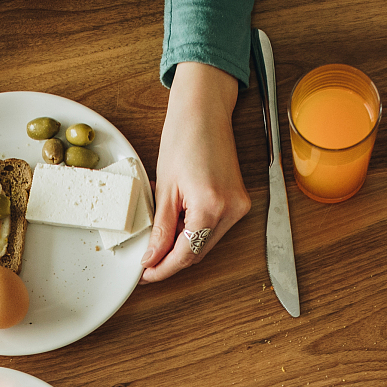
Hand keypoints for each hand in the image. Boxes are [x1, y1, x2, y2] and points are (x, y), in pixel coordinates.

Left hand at [141, 63, 251, 284]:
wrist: (205, 111)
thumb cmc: (184, 138)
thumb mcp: (165, 188)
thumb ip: (161, 229)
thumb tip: (152, 258)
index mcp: (211, 207)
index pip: (185, 255)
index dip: (163, 269)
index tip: (146, 275)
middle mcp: (231, 211)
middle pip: (198, 253)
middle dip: (171, 261)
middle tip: (147, 262)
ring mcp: (239, 207)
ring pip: (206, 244)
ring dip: (182, 246)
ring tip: (159, 235)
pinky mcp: (240, 202)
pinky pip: (214, 229)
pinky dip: (194, 231)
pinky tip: (178, 220)